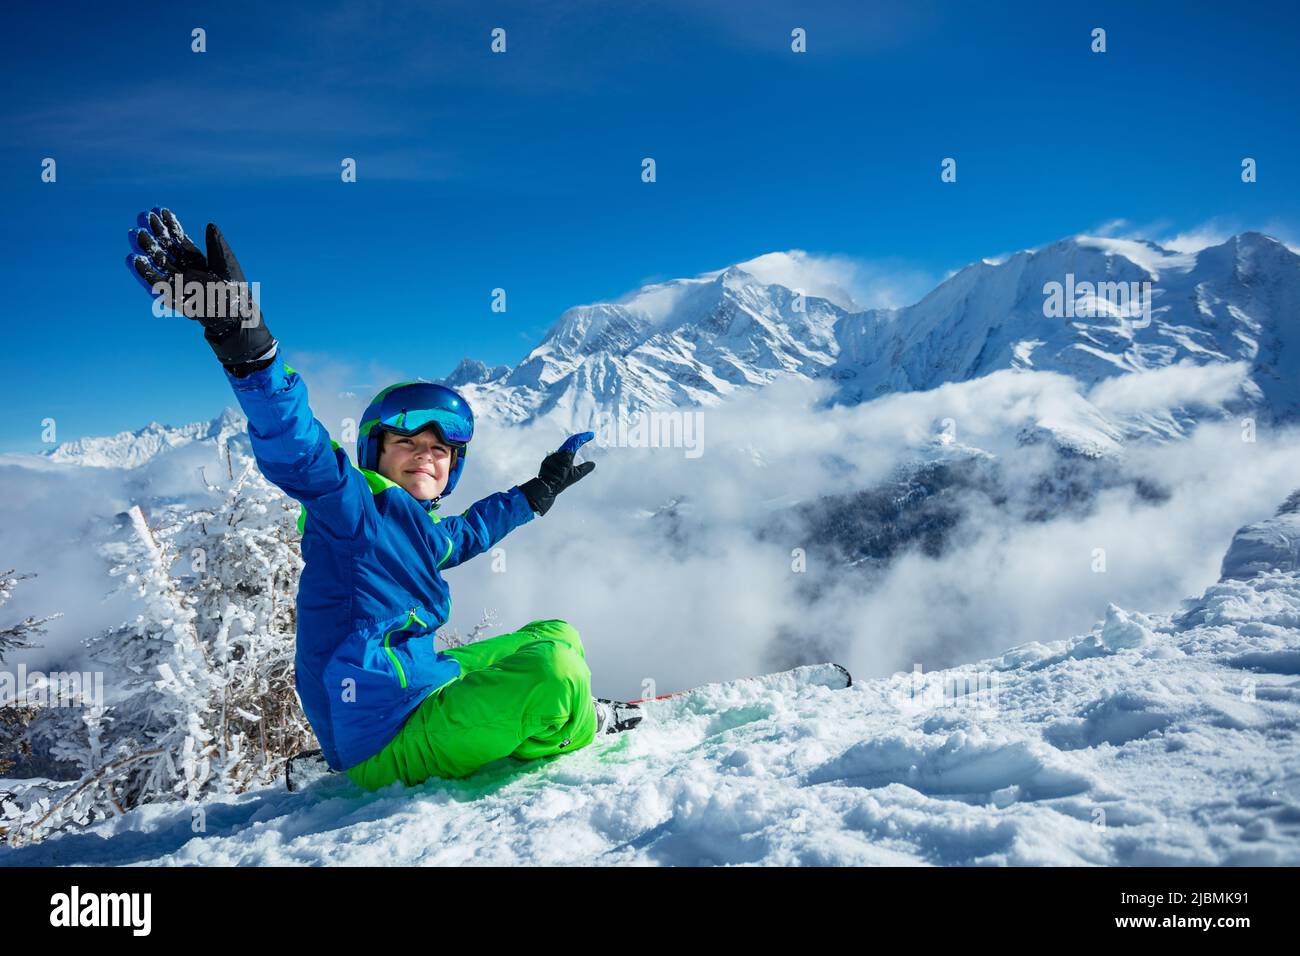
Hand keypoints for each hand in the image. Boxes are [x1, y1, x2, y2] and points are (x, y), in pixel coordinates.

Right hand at [126, 207, 276, 370]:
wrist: (234, 315)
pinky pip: (156, 283)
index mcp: (197, 260)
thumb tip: (210, 225)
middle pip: (166, 248)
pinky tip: (134, 259)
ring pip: (158, 262)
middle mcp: (185, 269)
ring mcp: (178, 282)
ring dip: (146, 249)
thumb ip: (216, 244)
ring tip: (135, 233)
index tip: (158, 211)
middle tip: (142, 216)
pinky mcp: (173, 296)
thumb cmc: (233, 290)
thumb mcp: (225, 262)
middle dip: (155, 234)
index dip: (170, 226)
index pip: (180, 240)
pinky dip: (144, 272)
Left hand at [520, 432, 595, 515]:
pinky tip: (562, 464)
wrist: (546, 487)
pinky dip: (562, 457)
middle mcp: (558, 453)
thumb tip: (592, 464)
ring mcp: (551, 456)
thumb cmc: (561, 481)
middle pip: (569, 443)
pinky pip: (556, 456)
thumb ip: (585, 468)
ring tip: (574, 455)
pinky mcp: (546, 460)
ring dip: (569, 450)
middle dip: (578, 440)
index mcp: (567, 455)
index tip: (591, 435)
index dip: (584, 437)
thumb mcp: (576, 475)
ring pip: (562, 450)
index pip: (576, 441)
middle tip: (585, 438)